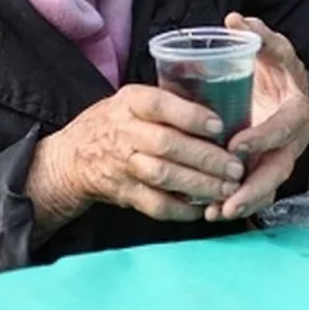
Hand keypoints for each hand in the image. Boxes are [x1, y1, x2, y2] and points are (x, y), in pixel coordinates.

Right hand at [29, 85, 247, 222]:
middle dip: (205, 157)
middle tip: (235, 166)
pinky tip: (205, 207)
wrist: (73, 157)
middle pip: (166, 145)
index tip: (219, 125)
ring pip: (164, 177)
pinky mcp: (125, 194)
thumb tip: (224, 101)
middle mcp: (124, 132)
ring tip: (228, 188)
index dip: (189, 115)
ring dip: (200, 185)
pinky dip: (183, 209)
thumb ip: (169, 101)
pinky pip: (157, 205)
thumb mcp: (133, 100)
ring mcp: (123, 166)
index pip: (158, 104)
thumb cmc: (117, 122)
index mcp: (129, 102)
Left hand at [204, 14, 308, 222]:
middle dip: (257, 181)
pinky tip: (215, 214)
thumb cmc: (270, 65)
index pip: (287, 121)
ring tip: (220, 212)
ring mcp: (287, 151)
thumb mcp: (268, 48)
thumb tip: (236, 20)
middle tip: (228, 194)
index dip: (265, 135)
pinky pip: (262, 190)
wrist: (279, 82)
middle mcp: (297, 131)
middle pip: (283, 161)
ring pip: (273, 181)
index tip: (236, 146)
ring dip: (248, 198)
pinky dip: (242, 202)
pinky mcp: (274, 165)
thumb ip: (257, 35)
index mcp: (297, 102)